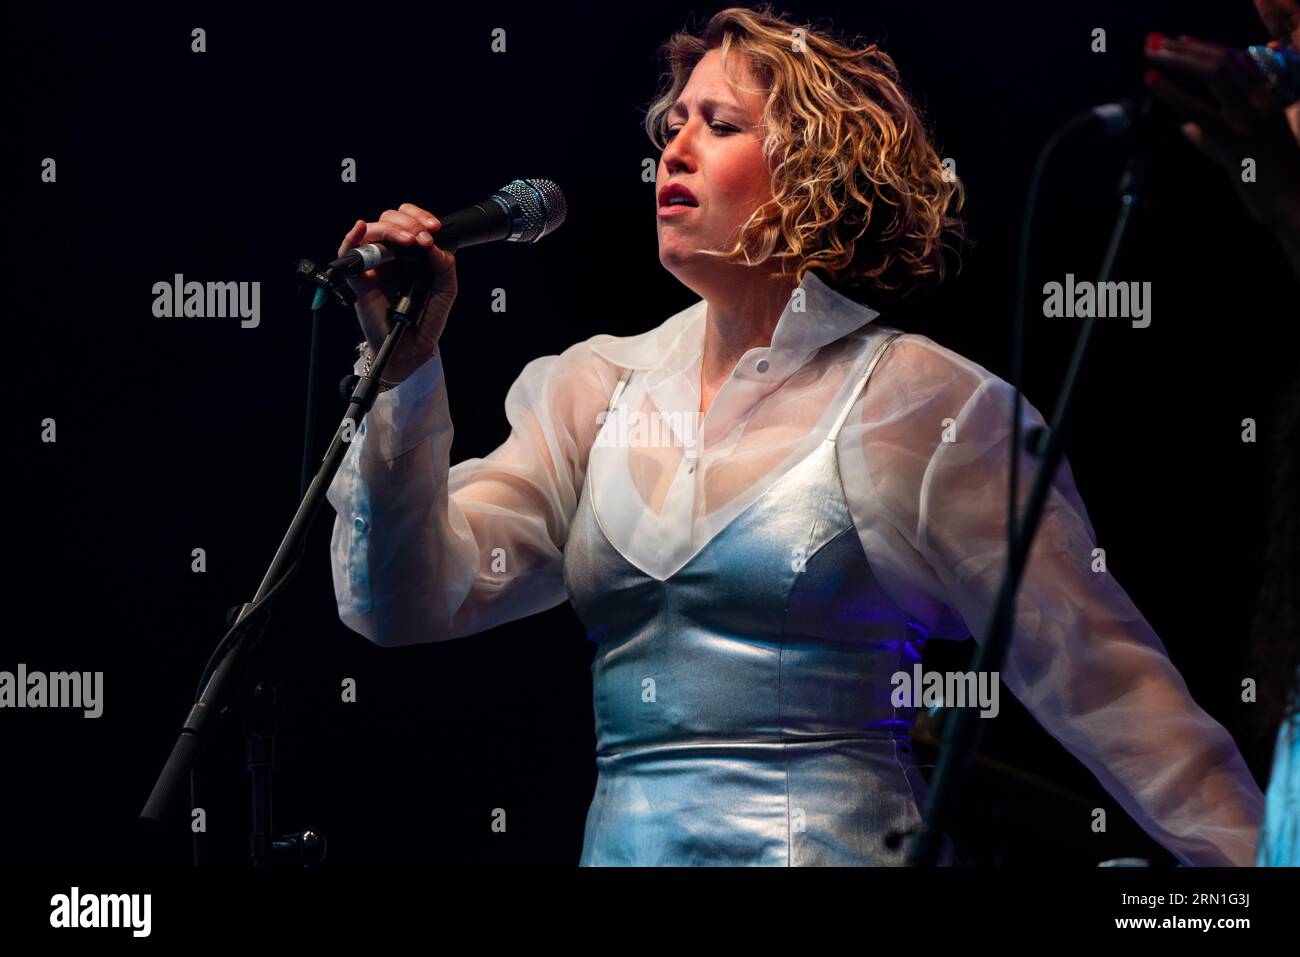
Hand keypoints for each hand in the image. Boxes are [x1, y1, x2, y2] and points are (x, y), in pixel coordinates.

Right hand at [337, 203, 457, 382]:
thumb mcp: (445, 289)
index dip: (418, 217)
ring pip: (372, 232)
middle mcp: (390, 255)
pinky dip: (352, 239)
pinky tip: (361, 228)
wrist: (413, 347)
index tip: (434, 228)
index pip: (408, 221)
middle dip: (407, 223)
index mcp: (410, 253)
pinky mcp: (359, 280)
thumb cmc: (427, 319)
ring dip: (390, 230)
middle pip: (388, 220)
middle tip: (422, 238)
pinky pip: (349, 254)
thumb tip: (433, 245)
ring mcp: (373, 266)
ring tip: (409, 241)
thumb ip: (444, 266)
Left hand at [1144, 32, 1299, 231]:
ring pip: (1215, 73)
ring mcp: (1249, 118)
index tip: (1179, 40)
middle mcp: (1260, 101)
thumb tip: (1186, 128)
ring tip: (1152, 53)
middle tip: (1155, 43)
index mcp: (1266, 99)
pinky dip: (1172, 92)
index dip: (1205, 48)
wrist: (1291, 201)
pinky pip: (1199, 109)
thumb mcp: (1238, 152)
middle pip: (1222, 60)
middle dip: (1186, 49)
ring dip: (1180, 59)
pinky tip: (1152, 80)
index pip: (1236, 61)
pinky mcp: (1234, 139)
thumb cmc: (1266, 179)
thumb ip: (1212, 138)